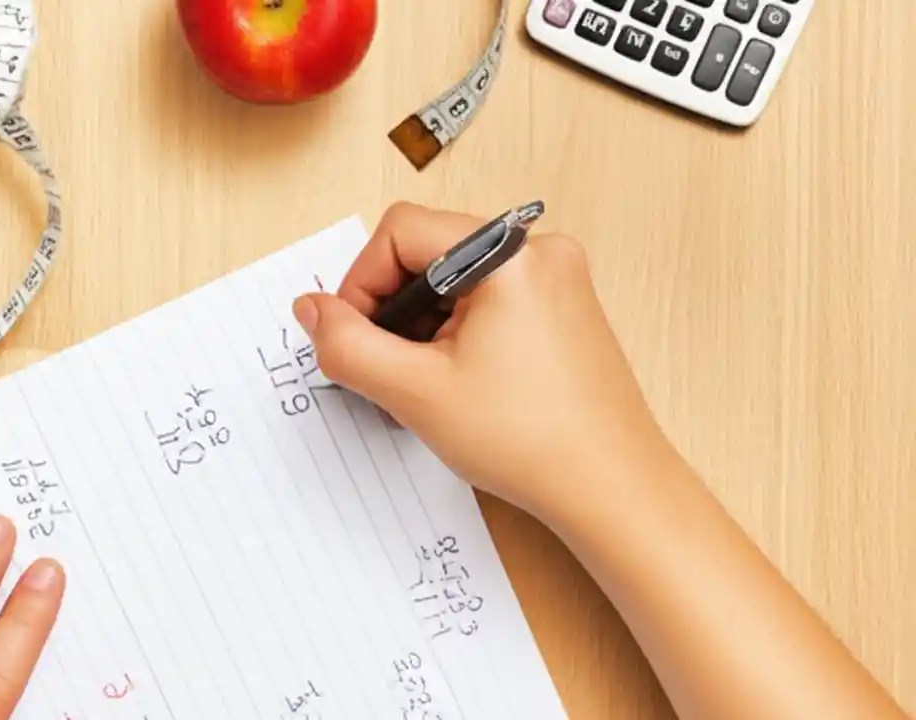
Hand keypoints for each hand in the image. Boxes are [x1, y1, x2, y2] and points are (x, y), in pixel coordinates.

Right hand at [293, 202, 668, 527]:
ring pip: (456, 278)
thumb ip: (348, 345)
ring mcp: (557, 279)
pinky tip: (459, 381)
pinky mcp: (563, 307)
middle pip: (429, 250)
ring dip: (424, 323)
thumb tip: (311, 309)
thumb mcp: (414, 392)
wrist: (611, 488)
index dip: (361, 283)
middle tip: (389, 367)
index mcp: (509, 254)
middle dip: (393, 307)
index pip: (400, 231)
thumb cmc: (531, 441)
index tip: (354, 338)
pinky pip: (488, 297)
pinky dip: (457, 331)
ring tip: (428, 381)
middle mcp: (540, 252)